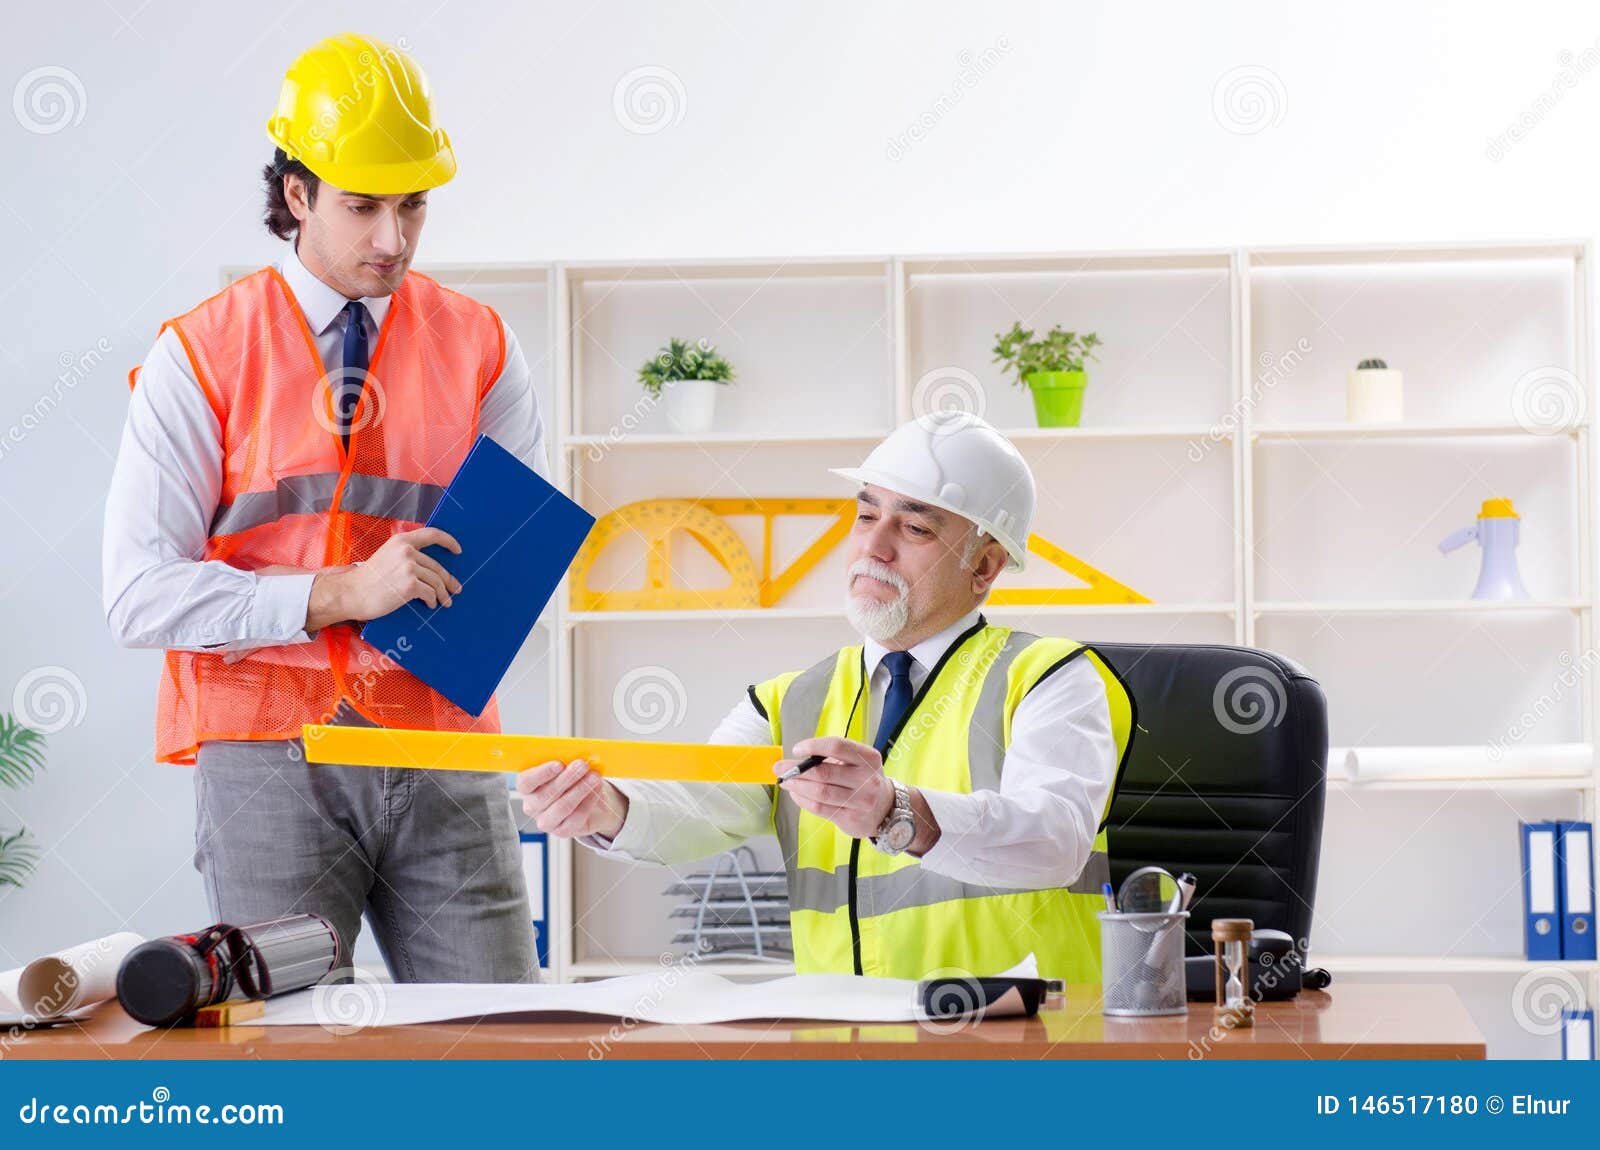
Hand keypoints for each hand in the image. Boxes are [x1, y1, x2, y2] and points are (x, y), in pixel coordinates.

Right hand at [306, 529, 463, 628]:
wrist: (350, 592)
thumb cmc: (368, 579)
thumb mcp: (386, 556)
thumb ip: (405, 555)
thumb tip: (428, 567)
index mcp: (401, 541)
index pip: (432, 534)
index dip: (449, 541)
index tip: (458, 550)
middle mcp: (406, 551)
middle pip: (437, 566)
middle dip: (448, 580)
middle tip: (455, 589)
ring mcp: (409, 567)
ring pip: (436, 581)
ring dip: (443, 594)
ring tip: (446, 601)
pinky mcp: (410, 585)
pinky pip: (430, 593)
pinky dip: (432, 600)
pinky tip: (431, 605)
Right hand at [515, 759, 628, 838]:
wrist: (590, 801)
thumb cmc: (573, 780)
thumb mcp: (568, 767)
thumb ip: (565, 761)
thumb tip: (574, 754)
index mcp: (527, 787)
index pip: (526, 782)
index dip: (541, 773)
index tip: (559, 764)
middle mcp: (532, 806)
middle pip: (545, 795)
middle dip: (567, 778)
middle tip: (582, 765)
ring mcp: (545, 821)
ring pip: (562, 807)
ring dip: (580, 790)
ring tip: (593, 777)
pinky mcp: (561, 831)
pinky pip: (575, 817)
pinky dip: (588, 802)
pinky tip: (595, 790)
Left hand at [774, 736, 895, 838]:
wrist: (886, 809)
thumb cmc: (864, 779)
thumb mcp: (859, 762)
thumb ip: (833, 757)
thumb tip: (796, 759)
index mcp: (869, 758)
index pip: (837, 747)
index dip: (813, 746)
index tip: (796, 749)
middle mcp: (867, 779)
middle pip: (824, 772)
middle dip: (796, 769)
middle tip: (779, 768)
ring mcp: (860, 801)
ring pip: (820, 792)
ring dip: (796, 786)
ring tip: (785, 781)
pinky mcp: (851, 818)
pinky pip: (820, 808)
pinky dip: (802, 800)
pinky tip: (796, 794)